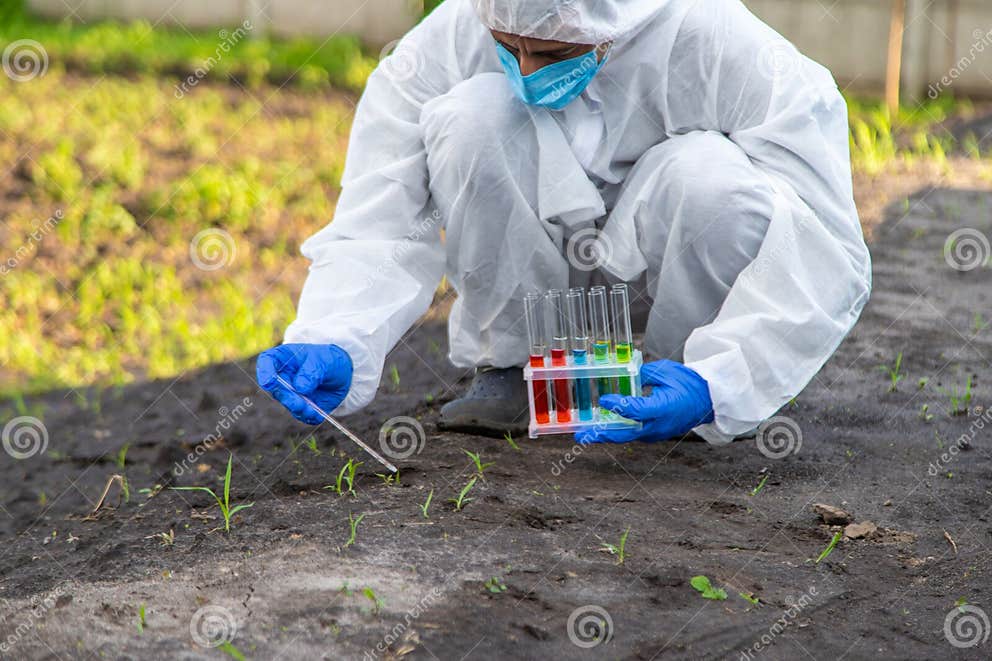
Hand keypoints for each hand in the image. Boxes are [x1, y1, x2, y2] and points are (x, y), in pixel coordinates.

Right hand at [256, 344, 352, 424]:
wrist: (343, 373)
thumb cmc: (329, 360)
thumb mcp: (324, 361)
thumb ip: (312, 372)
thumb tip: (300, 388)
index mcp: (284, 358)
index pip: (267, 361)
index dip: (264, 372)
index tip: (269, 382)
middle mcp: (283, 377)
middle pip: (276, 388)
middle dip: (287, 397)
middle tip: (300, 402)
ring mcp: (291, 393)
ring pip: (287, 403)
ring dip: (297, 408)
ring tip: (311, 409)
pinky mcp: (301, 407)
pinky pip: (301, 414)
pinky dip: (307, 416)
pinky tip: (316, 413)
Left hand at [576, 360, 713, 443]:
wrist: (706, 399)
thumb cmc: (687, 383)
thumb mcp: (665, 371)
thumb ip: (642, 374)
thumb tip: (622, 374)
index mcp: (663, 409)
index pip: (636, 410)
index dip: (617, 405)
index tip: (603, 398)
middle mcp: (658, 425)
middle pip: (625, 433)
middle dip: (602, 434)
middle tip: (581, 435)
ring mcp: (656, 432)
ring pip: (626, 435)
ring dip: (606, 434)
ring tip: (586, 434)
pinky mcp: (653, 433)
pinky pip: (632, 433)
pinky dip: (616, 431)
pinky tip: (602, 427)